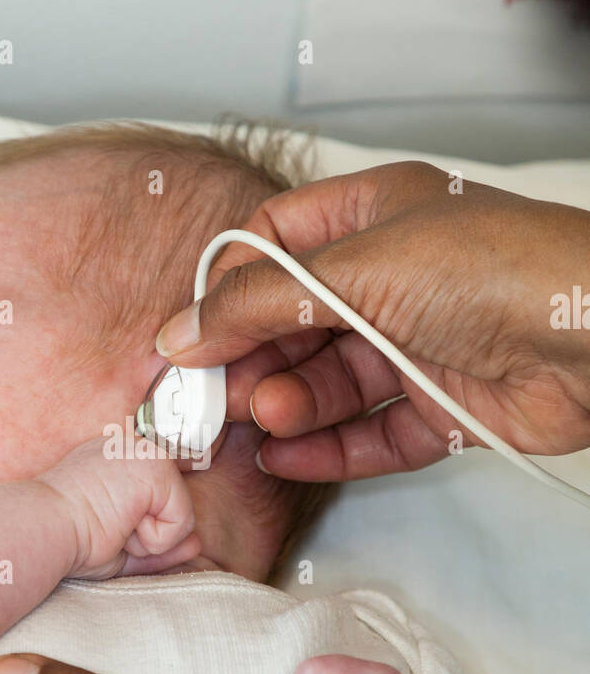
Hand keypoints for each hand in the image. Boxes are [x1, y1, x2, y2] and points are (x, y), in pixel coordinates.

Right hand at [37, 434, 198, 578]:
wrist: (45, 527)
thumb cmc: (68, 539)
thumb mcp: (121, 544)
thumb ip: (158, 541)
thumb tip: (198, 543)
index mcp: (118, 462)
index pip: (163, 480)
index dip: (166, 498)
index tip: (151, 504)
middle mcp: (135, 450)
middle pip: (176, 504)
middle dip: (150, 533)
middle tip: (110, 530)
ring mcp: (147, 454)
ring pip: (182, 515)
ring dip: (151, 538)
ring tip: (114, 527)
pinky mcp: (157, 468)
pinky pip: (182, 522)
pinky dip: (156, 539)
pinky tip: (122, 525)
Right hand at [156, 163, 589, 480]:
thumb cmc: (493, 269)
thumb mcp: (357, 269)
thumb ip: (259, 305)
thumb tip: (181, 334)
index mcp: (372, 216)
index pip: (273, 245)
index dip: (227, 287)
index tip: (190, 333)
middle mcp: (391, 278)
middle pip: (294, 322)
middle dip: (253, 358)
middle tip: (214, 395)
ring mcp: (416, 342)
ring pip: (328, 382)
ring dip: (289, 404)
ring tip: (266, 418)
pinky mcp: (441, 404)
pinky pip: (370, 432)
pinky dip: (327, 448)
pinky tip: (286, 457)